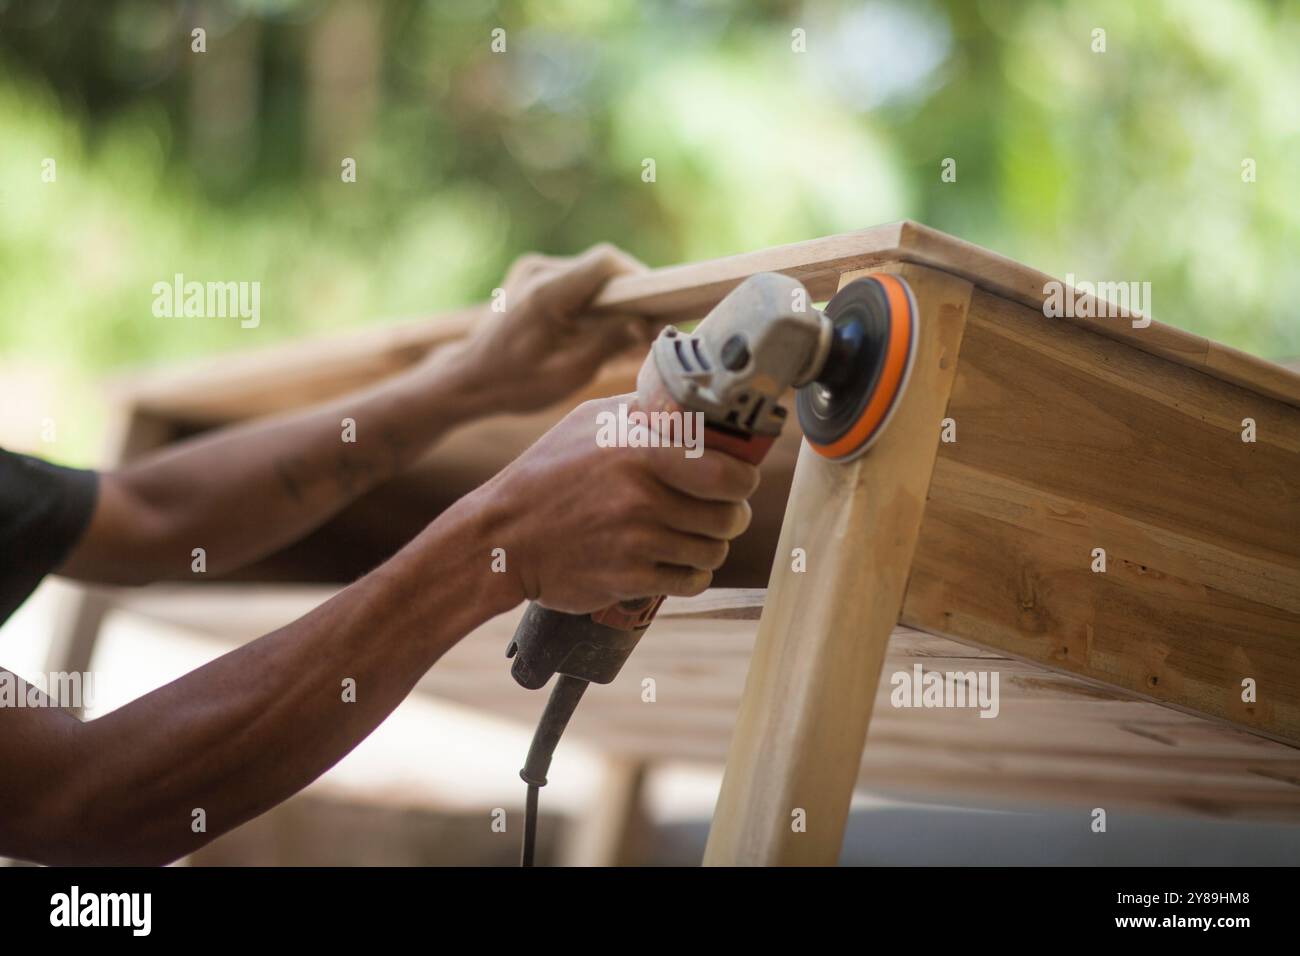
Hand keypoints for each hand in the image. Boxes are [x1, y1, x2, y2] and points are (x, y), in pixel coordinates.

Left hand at [447, 244, 650, 413]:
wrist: (467, 380)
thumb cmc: (514, 384)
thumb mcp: (569, 373)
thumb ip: (609, 342)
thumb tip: (645, 323)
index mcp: (545, 292)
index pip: (606, 263)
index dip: (639, 280)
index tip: (655, 310)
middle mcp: (538, 270)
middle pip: (602, 268)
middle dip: (629, 297)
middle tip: (644, 331)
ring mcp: (532, 270)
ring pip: (591, 274)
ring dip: (611, 301)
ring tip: (623, 335)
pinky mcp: (532, 277)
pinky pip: (575, 281)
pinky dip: (593, 302)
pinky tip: (597, 330)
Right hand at [466, 394, 758, 612]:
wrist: (503, 537)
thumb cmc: (549, 472)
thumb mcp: (591, 422)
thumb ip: (647, 414)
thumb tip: (700, 409)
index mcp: (642, 451)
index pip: (730, 473)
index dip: (743, 478)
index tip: (737, 478)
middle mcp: (643, 498)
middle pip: (730, 516)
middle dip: (730, 514)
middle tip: (715, 509)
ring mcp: (638, 543)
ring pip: (714, 551)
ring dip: (709, 544)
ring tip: (687, 533)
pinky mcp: (631, 580)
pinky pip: (691, 581)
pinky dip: (689, 573)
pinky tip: (670, 559)